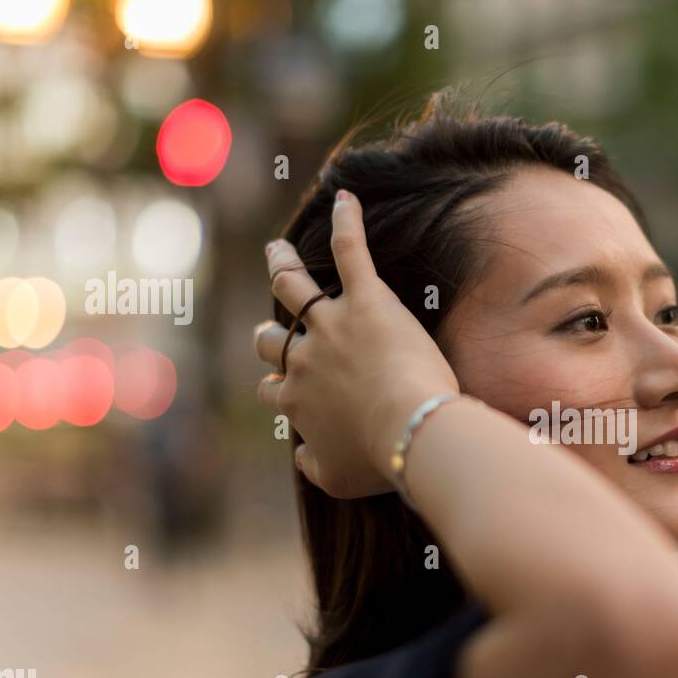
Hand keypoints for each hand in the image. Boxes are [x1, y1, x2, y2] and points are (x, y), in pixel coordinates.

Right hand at [254, 189, 458, 498]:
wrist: (410, 429)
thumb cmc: (379, 459)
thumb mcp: (336, 479)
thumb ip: (312, 465)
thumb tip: (301, 452)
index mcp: (295, 401)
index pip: (272, 389)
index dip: (278, 388)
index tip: (287, 391)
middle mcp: (303, 358)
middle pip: (271, 339)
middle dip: (267, 333)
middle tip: (269, 327)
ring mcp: (332, 324)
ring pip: (293, 288)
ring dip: (282, 267)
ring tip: (276, 251)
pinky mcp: (366, 300)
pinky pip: (350, 252)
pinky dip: (346, 223)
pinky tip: (345, 199)